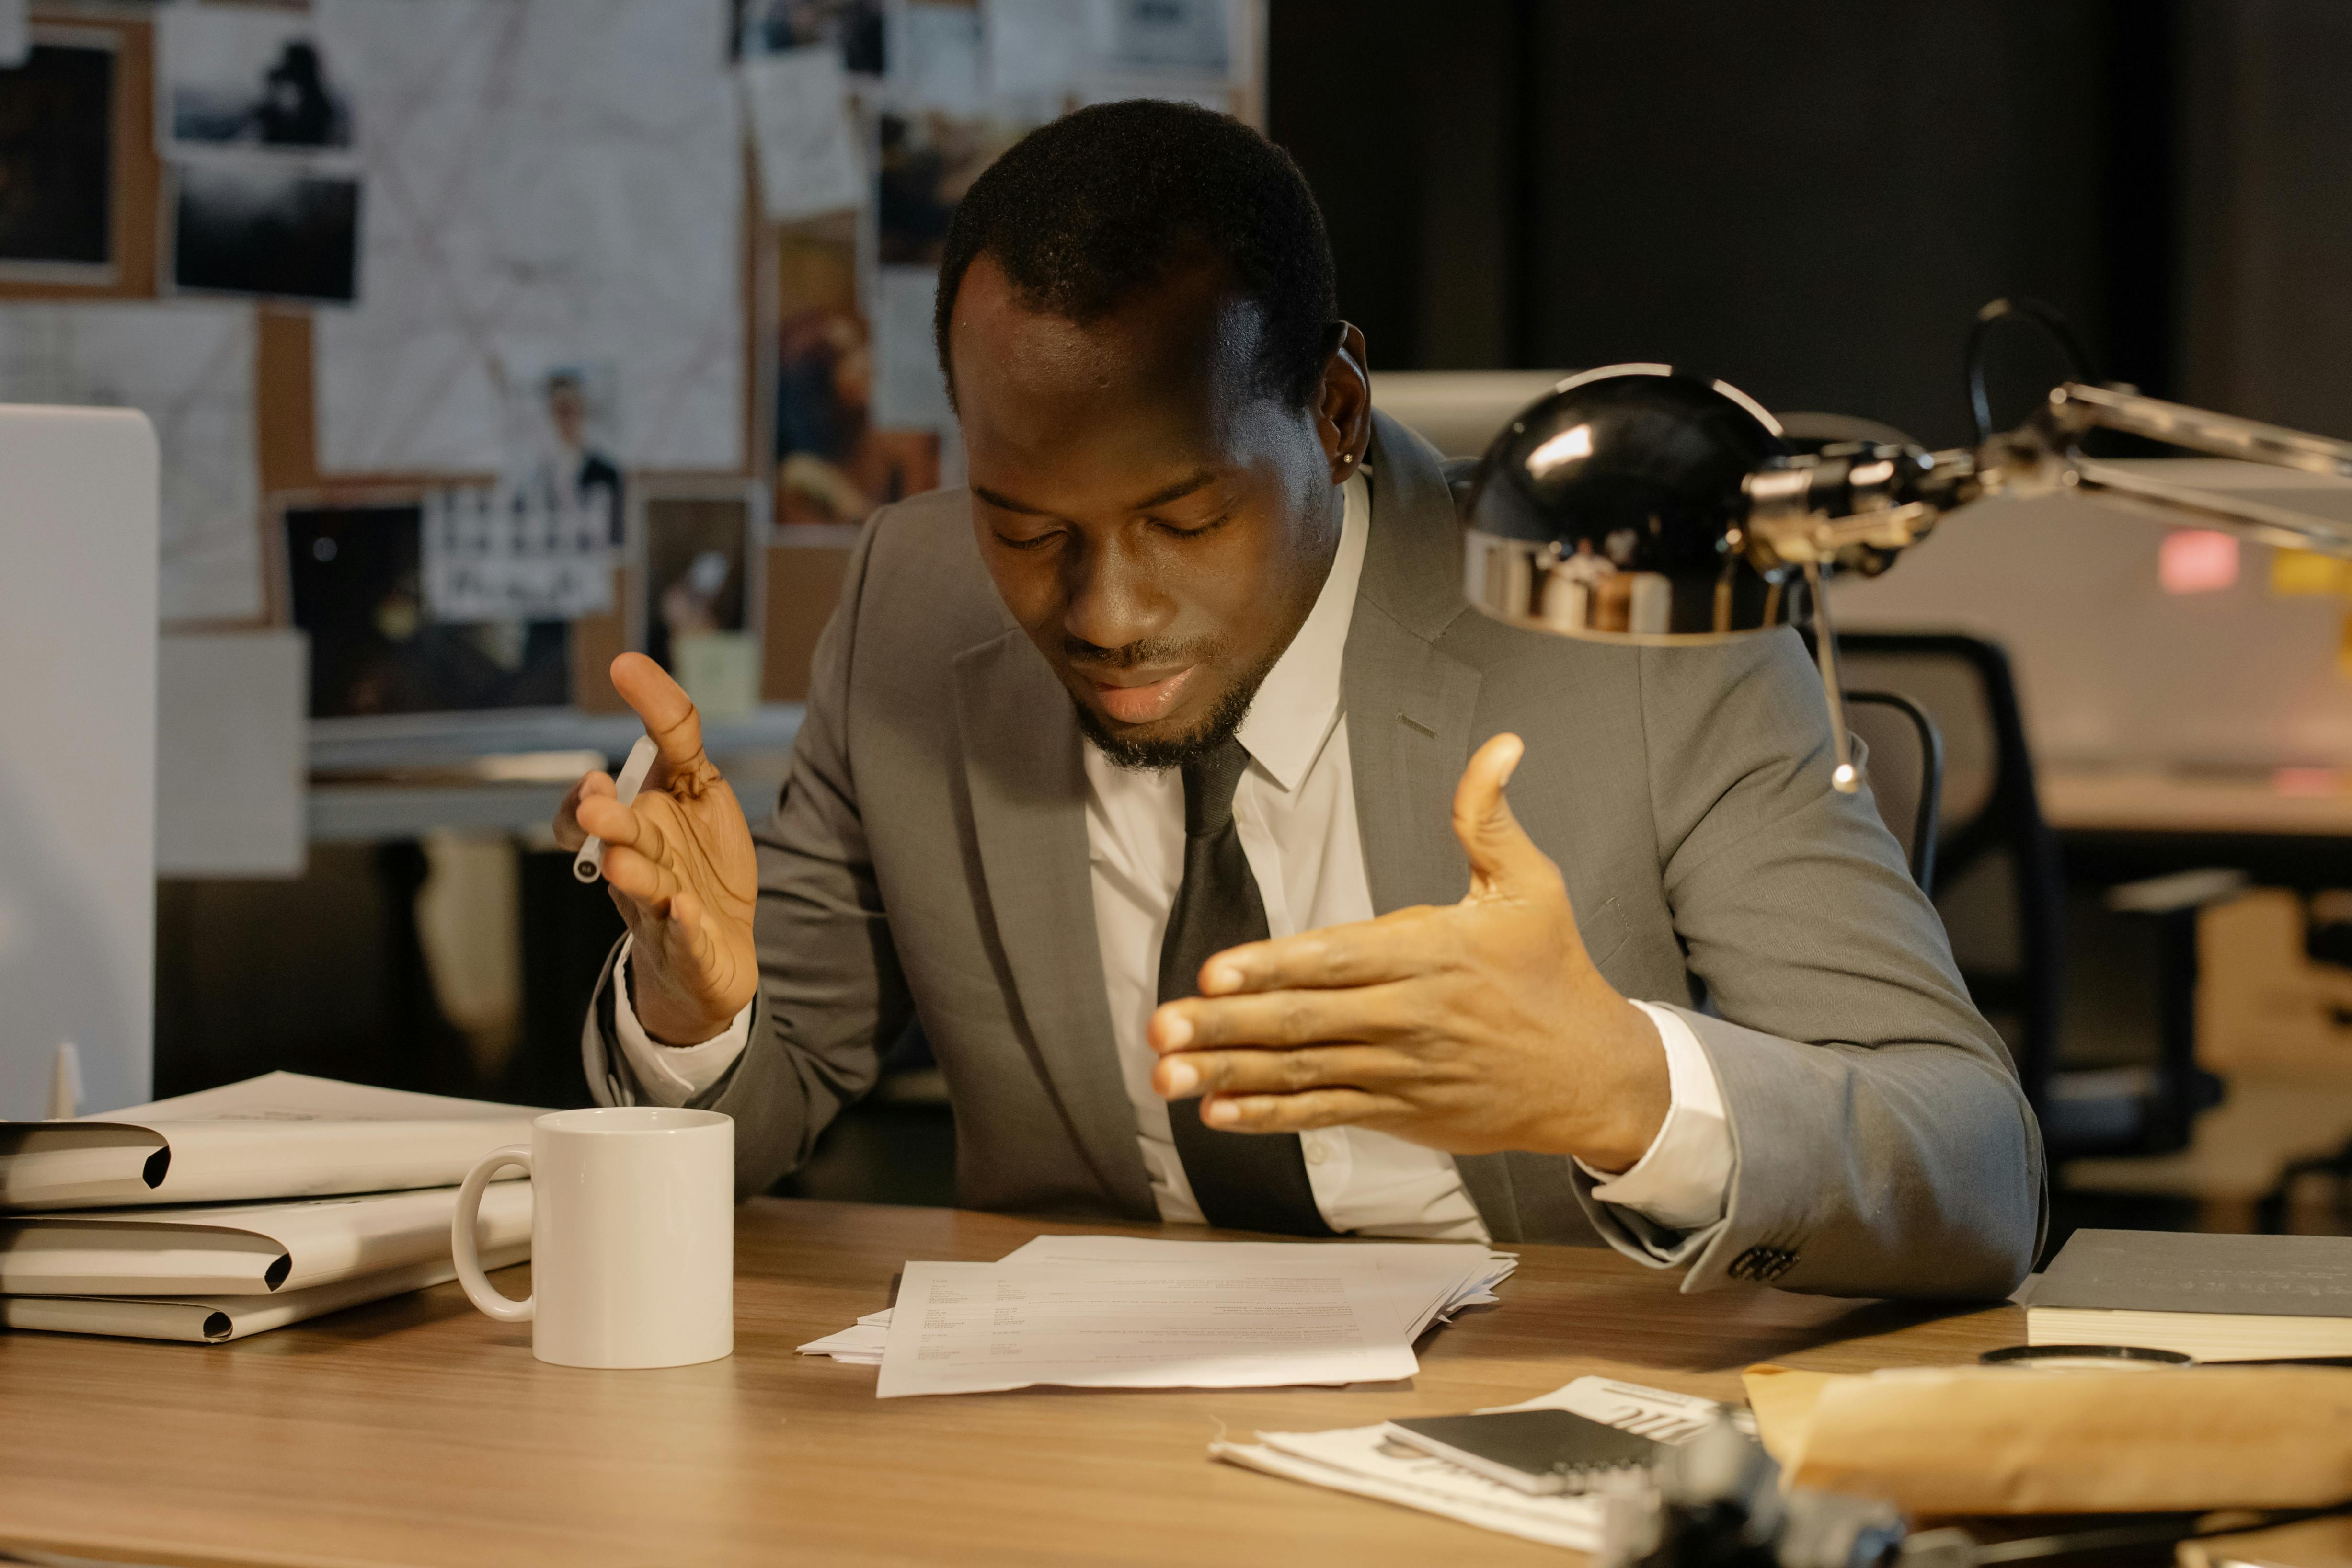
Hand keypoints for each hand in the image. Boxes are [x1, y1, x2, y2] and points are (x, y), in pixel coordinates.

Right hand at [553, 655, 758, 1043]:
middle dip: (605, 819)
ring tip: (617, 861)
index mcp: (643, 816)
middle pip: (621, 835)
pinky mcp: (693, 949)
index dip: (624, 738)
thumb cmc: (699, 864)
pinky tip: (686, 911)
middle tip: (594, 801)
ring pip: (644, 888)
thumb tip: (630, 666)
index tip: (623, 668)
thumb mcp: (699, 792)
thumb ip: (676, 737)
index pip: (616, 784)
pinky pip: (686, 940)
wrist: (706, 958)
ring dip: (633, 873)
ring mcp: (665, 906)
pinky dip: (684, 929)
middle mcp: (644, 858)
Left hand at [1146, 733, 1669, 1169]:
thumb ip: (1490, 818)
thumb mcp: (1531, 885)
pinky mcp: (1400, 1111)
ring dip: (1231, 1074)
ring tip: (1166, 1074)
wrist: (1593, 1075)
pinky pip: (1325, 1113)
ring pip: (1304, 1071)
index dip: (1273, 967)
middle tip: (1160, 1025)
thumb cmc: (1554, 971)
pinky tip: (1218, 1113)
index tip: (1213, 973)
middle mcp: (1412, 1015)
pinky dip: (1271, 1115)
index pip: (1339, 959)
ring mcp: (1403, 1070)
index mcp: (1434, 952)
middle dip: (1227, 1026)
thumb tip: (1500, 745)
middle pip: (1306, 1020)